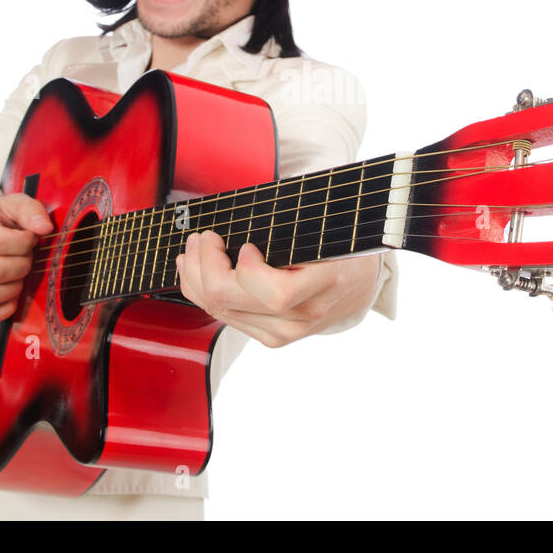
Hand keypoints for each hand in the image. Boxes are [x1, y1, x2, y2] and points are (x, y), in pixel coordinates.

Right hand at [0, 194, 52, 323]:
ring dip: (13, 287)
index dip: (23, 243)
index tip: (29, 239)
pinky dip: (5, 308)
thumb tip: (44, 227)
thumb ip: (30, 210)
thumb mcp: (13, 205)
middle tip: (25, 258)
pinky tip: (11, 292)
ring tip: (17, 274)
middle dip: (20, 266)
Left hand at [175, 230, 382, 346]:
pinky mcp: (270, 338)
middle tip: (205, 237)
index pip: (276, 294)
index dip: (249, 270)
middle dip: (205, 263)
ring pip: (218, 309)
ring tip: (194, 249)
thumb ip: (290, 226)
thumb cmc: (338, 249)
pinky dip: (201, 293)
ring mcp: (284, 332)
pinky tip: (196, 272)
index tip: (247, 246)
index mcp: (325, 284)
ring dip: (196, 276)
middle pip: (230, 300)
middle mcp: (302, 316)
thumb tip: (245, 215)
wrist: (357, 285)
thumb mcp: (324, 229)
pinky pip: (223, 317)